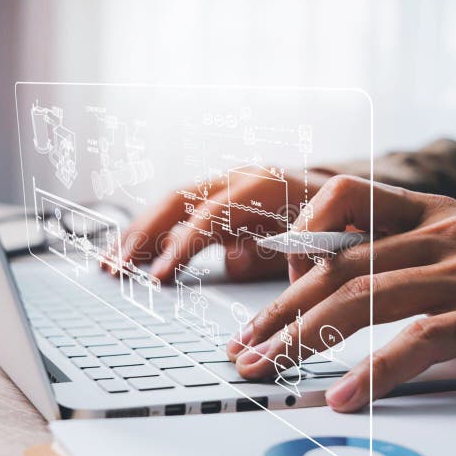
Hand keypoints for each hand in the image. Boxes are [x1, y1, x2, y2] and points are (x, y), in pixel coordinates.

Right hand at [121, 168, 331, 281]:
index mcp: (264, 185)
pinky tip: (132, 258)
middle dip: (143, 235)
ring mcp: (225, 187)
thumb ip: (284, 250)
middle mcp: (238, 179)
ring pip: (171, 206)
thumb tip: (236, 261)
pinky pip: (179, 216)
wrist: (346, 193)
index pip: (212, 213)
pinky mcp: (218, 202)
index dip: (183, 245)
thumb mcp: (323, 234)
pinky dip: (154, 236)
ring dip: (138, 235)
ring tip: (109, 265)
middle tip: (116, 270)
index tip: (160, 276)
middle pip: (178, 201)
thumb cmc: (337, 218)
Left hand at [226, 175, 455, 411]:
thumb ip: (396, 250)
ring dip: (305, 337)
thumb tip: (328, 276)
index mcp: (425, 210)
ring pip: (363, 297)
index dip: (296, 233)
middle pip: (337, 264)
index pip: (342, 197)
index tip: (266, 276)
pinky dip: (375, 372)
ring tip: (268, 367)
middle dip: (281, 308)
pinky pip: (417, 342)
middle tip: (245, 345)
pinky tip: (347, 397)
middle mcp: (438, 235)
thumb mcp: (453, 243)